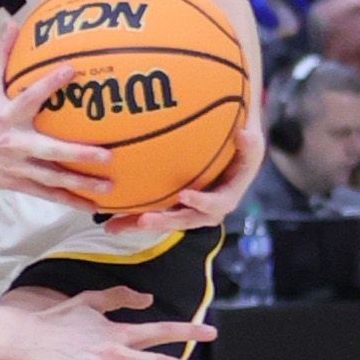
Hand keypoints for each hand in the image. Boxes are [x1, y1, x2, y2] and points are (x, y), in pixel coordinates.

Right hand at [0, 23, 112, 206]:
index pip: (28, 98)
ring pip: (51, 177)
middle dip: (77, 153)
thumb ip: (1, 56)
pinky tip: (90, 206)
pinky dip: (67, 200)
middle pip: (48, 149)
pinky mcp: (16, 183)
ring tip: (107, 187)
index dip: (48, 84)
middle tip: (106, 154)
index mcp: (5, 116)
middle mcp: (13, 144)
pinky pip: (45, 194)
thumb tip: (14, 23)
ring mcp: (16, 166)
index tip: (71, 70)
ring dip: (79, 183)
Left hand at [103, 116, 264, 234]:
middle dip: (163, 221)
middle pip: (184, 220)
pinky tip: (107, 222)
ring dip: (138, 224)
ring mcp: (187, 211)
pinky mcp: (171, 208)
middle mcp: (206, 210)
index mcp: (226, 198)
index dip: (201, 203)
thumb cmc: (242, 150)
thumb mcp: (251, 146)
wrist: (232, 158)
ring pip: (162, 221)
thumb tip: (244, 133)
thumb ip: (250, 144)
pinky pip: (152, 215)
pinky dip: (130, 219)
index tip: (184, 195)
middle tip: (143, 221)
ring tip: (114, 226)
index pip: (215, 205)